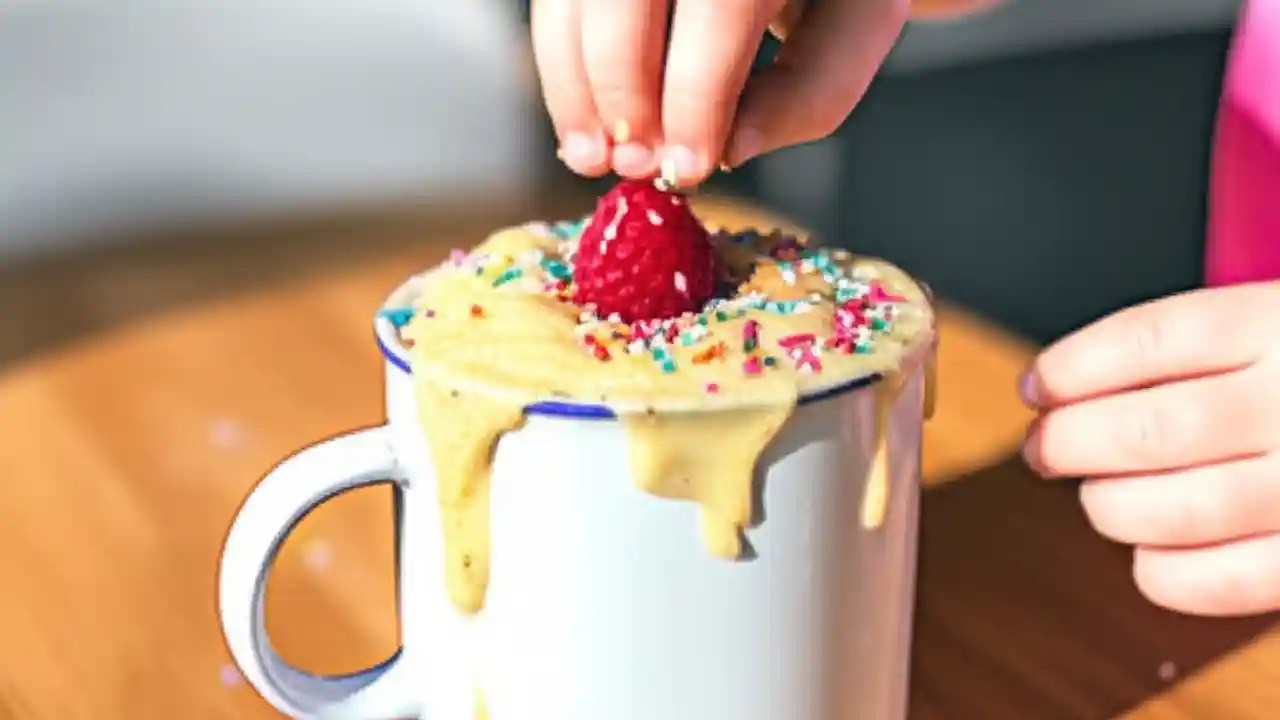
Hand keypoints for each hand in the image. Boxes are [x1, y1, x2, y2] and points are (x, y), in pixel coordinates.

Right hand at [531, 0, 908, 184]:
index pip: (721, 4)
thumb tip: (727, 151)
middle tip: (638, 164)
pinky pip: (556, 0)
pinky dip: (561, 64)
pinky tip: (584, 119)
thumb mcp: (859, 23)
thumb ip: (812, 90)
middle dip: (622, 92)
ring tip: (595, 155)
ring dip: (574, 86)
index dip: (695, 94)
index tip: (687, 167)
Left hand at [1021, 282, 1279, 616]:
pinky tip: (1145, 554)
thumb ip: (1203, 350)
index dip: (1073, 367)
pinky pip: (1224, 580)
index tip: (1036, 387)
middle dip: (1071, 444)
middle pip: (1150, 429)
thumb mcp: (1279, 325)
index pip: (1151, 339)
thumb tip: (1064, 394)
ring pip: (1178, 508)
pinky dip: (1161, 573)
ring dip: (1109, 506)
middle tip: (1044, 447)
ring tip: (1096, 496)